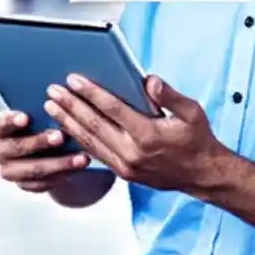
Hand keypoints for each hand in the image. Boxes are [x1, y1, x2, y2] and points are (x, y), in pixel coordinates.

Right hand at [0, 110, 91, 192]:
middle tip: (61, 136)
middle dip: (39, 142)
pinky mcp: (24, 185)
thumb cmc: (42, 121)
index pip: (0, 123)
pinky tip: (78, 168)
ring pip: (33, 170)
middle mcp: (0, 150)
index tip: (26, 118)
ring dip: (59, 164)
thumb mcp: (41, 113)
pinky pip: (42, 184)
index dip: (11, 121)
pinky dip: (62, 176)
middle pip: (16, 148)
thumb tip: (60, 97)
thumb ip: (45, 109)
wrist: (46, 148)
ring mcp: (10, 171)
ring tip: (81, 157)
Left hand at [44, 73, 230, 192]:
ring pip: (90, 141)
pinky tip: (66, 128)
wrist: (202, 175)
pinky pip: (96, 154)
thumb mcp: (192, 113)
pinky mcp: (123, 173)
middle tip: (52, 90)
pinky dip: (79, 140)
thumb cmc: (197, 140)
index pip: (112, 109)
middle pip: (94, 124)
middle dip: (70, 105)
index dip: (91, 92)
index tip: (73, 79)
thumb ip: (169, 95)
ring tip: (51, 106)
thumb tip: (149, 80)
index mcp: (148, 134)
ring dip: (68, 122)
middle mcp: (133, 152)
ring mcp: (126, 165)